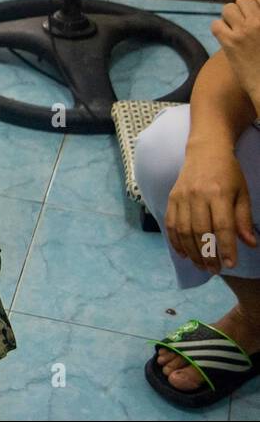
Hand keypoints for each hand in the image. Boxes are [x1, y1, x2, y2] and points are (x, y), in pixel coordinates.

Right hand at [164, 145, 256, 271]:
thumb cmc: (229, 174)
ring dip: (191, 251)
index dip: (226, 247)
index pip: (222, 226)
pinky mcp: (171, 198)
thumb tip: (250, 244)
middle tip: (214, 270)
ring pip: (183, 230)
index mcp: (218, 193)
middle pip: (200, 231)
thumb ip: (243, 219)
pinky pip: (170, 223)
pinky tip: (183, 254)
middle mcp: (197, 195)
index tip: (230, 265)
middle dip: (207, 254)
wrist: (205, 151)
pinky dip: (175, 241)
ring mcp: (181, 197)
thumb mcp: (242, 193)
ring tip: (201, 266)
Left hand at [214, 0, 259, 114]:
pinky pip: (216, 24)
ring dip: (230, 17)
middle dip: (242, 9)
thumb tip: (255, 3)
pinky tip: (227, 38)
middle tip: (245, 22)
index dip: (257, 4)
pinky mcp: (230, 43)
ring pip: (228, 9)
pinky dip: (219, 29)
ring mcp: (245, 31)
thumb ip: (259, 23)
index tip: (256, 14)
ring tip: (236, 29)